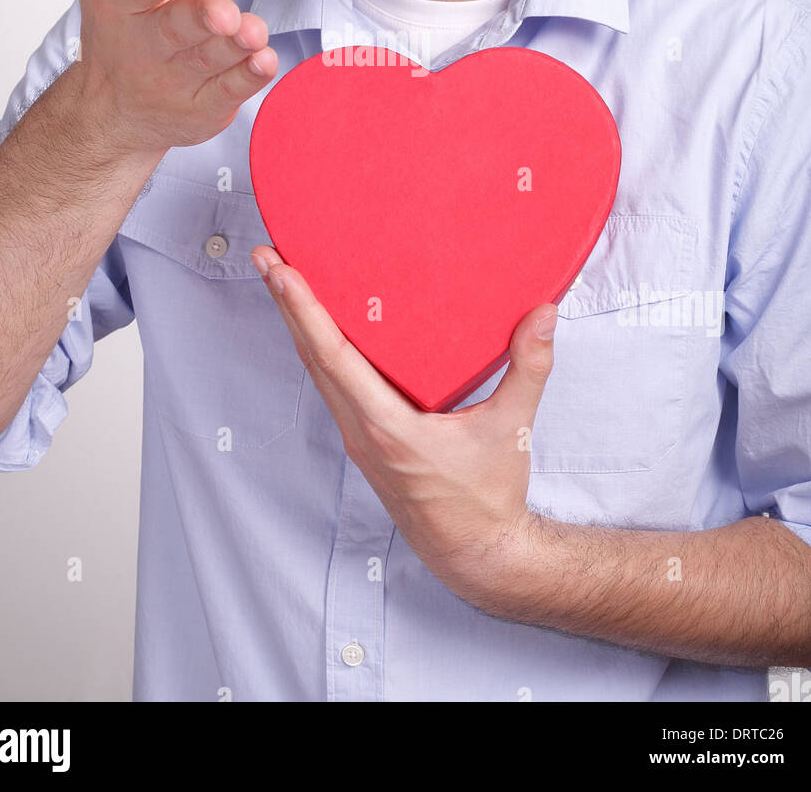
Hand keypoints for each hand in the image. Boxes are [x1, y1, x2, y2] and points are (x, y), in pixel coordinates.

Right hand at [66, 0, 277, 157]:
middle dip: (199, 19)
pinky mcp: (204, 106)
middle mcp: (144, 46)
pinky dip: (248, 77)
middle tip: (223, 13)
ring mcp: (175, 80)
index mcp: (116, 5)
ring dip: (233, 47)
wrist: (110, 111)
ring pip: (207, 60)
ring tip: (253, 31)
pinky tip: (265, 59)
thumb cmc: (115, 25)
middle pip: (173, 29)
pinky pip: (228, 91)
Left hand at [249, 242, 557, 601]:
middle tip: (266, 257)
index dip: (302, 310)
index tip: (278, 271)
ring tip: (285, 282)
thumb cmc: (489, 496)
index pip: (332, 355)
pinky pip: (332, 388)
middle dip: (286, 304)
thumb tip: (544, 313)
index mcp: (387, 426)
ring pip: (317, 372)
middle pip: (311, 357)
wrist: (476, 554)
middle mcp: (361, 431)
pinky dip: (319, 351)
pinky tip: (321, 331)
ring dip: (298, 326)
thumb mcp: (513, 429)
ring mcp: (359, 439)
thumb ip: (529, 368)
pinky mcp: (366, 442)